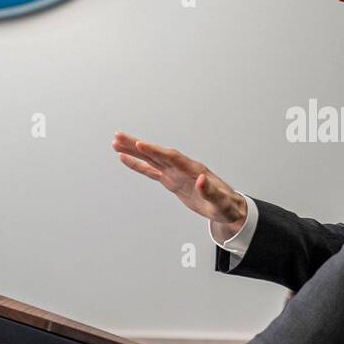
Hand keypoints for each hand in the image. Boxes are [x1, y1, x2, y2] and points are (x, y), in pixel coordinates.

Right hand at [112, 132, 246, 240]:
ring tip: (116, 142)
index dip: (155, 151)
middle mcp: (182, 168)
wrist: (227, 207)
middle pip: (156, 153)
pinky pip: (151, 171)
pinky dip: (138, 164)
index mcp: (193, 170)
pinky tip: (124, 158)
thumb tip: (201, 180)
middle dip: (138, 145)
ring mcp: (175, 173)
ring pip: (151, 159)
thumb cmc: (225, 205)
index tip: (139, 144)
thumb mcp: (221, 203)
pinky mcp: (171, 180)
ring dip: (134, 151)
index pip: (171, 157)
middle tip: (119, 136)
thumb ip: (211, 192)